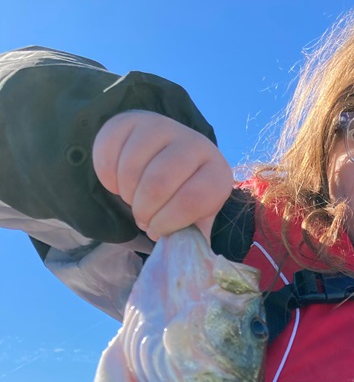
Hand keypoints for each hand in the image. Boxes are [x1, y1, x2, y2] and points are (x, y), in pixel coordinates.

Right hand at [92, 110, 232, 241]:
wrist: (167, 156)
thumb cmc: (182, 197)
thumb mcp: (195, 218)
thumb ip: (194, 238)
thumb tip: (192, 262)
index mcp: (216, 172)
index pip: (191, 200)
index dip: (168, 222)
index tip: (158, 231)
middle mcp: (194, 143)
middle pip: (157, 184)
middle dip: (144, 211)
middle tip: (143, 218)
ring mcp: (162, 126)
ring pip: (130, 168)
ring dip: (126, 194)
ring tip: (134, 199)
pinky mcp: (131, 119)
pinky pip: (108, 153)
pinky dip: (108, 177)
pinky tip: (120, 181)